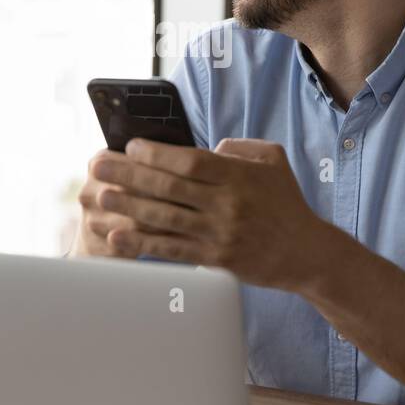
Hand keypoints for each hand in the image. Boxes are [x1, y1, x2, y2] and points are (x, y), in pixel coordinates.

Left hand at [87, 137, 328, 290]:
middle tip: (98, 166)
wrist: (306, 253)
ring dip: (128, 208)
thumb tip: (206, 145)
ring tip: (101, 197)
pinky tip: (118, 237)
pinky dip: (142, 244)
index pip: (189, 161)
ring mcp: (220, 234)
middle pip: (170, 188)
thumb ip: (238, 147)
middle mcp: (228, 204)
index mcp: (238, 176)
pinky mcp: (216, 259)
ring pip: (165, 218)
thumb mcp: (272, 160)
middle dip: (129, 175)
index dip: (156, 154)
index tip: (130, 145)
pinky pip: (172, 250)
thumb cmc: (286, 202)